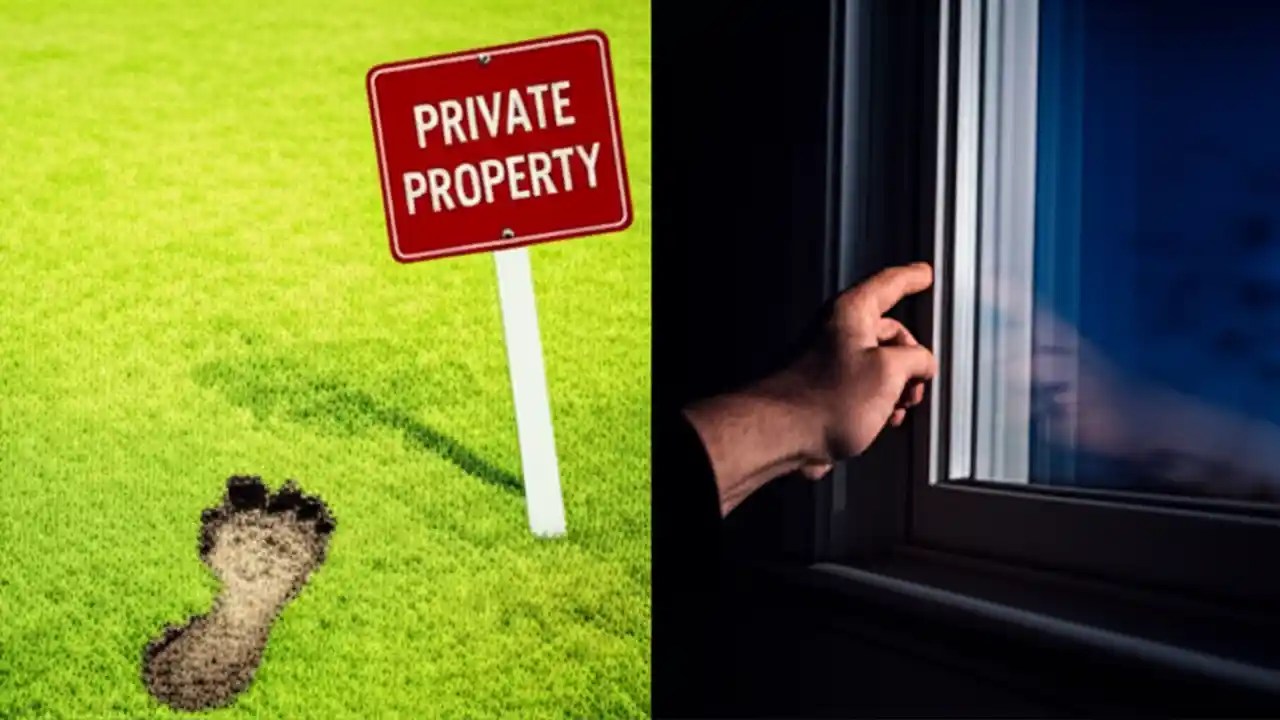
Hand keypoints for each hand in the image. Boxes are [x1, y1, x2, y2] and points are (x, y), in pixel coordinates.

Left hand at [683, 262, 937, 515]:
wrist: (779, 434)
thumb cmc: (824, 401)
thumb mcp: (889, 374)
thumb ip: (916, 360)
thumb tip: (922, 363)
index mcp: (852, 313)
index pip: (889, 284)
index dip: (911, 278)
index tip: (925, 273)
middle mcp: (836, 331)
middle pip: (888, 332)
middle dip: (910, 358)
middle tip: (919, 380)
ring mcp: (827, 360)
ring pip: (876, 364)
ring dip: (896, 386)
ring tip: (899, 408)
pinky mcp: (821, 388)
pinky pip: (859, 386)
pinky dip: (877, 400)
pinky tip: (882, 419)